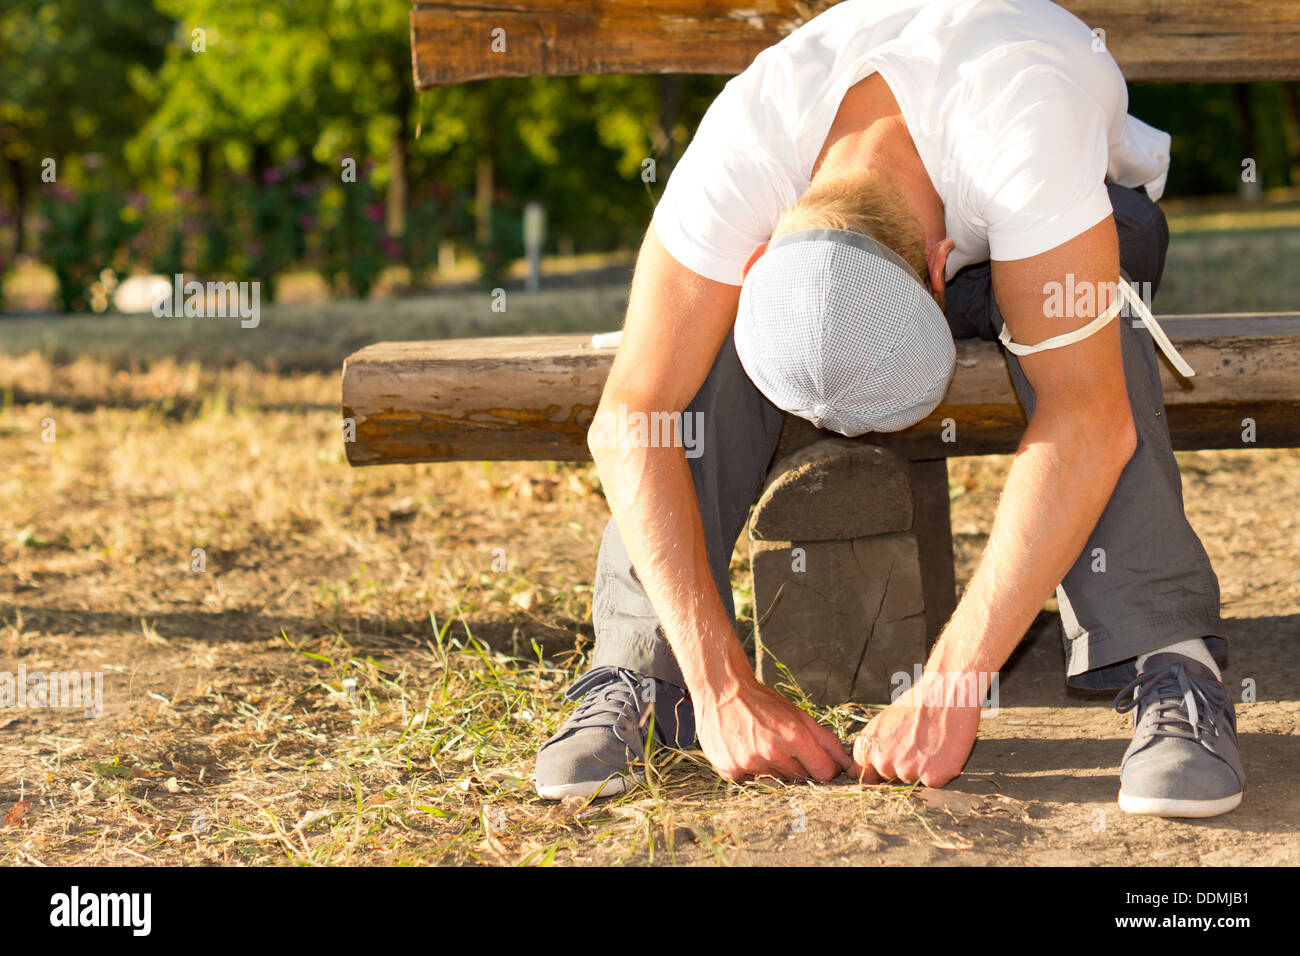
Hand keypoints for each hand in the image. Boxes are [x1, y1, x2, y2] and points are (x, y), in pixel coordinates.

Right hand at [695, 677, 856, 783]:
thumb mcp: (798, 715)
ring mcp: (750, 763)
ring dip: (773, 768)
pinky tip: (745, 750)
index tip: (818, 761)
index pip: (824, 772)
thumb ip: (826, 741)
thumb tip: (847, 764)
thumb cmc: (762, 702)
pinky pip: (752, 781)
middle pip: (800, 778)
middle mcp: (772, 752)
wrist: (721, 690)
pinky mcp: (730, 770)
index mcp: (794, 736)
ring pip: (775, 781)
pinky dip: (751, 770)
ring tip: (760, 744)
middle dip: (797, 765)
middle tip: (782, 745)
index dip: (824, 768)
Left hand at [853, 672, 980, 787]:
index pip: (864, 775)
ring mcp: (907, 772)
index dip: (878, 770)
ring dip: (922, 769)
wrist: (944, 695)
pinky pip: (934, 783)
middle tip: (916, 743)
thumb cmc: (915, 705)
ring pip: (913, 780)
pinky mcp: (932, 778)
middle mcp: (883, 764)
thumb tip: (857, 771)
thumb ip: (871, 747)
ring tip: (930, 743)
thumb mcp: (881, 723)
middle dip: (902, 766)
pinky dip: (941, 772)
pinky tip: (942, 750)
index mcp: (866, 749)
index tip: (890, 760)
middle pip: (890, 779)